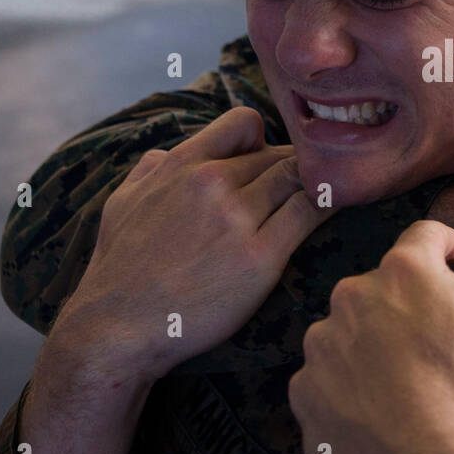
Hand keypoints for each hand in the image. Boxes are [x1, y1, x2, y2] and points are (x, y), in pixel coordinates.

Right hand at [51, 106, 330, 381]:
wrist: (115, 330)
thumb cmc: (118, 270)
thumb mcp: (121, 205)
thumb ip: (147, 172)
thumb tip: (164, 156)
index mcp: (181, 166)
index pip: (243, 123)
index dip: (264, 140)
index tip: (270, 164)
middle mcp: (210, 183)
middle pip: (278, 156)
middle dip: (295, 170)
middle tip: (310, 188)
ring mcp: (236, 218)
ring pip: (297, 179)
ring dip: (316, 185)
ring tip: (332, 195)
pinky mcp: (260, 257)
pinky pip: (308, 214)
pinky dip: (327, 206)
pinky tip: (338, 209)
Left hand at [289, 218, 453, 453]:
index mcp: (408, 273)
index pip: (425, 236)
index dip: (447, 245)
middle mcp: (355, 299)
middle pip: (385, 285)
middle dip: (410, 303)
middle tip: (440, 339)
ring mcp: (324, 346)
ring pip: (351, 330)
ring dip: (375, 344)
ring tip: (410, 381)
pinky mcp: (305, 390)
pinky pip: (328, 376)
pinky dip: (349, 386)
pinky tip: (382, 408)